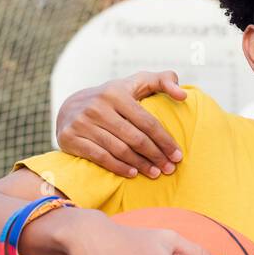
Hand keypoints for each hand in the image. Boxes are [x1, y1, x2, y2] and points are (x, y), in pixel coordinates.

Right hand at [56, 71, 187, 178]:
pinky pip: (100, 157)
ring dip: (140, 165)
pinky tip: (133, 174)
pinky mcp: (70, 138)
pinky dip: (119, 167)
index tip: (178, 156)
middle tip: (169, 169)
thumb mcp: (136, 82)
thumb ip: (163, 80)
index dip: (165, 141)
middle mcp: (97, 107)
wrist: (70, 107)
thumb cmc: (114, 97)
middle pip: (135, 138)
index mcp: (116, 93)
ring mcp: (82, 123)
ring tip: (155, 173)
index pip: (147, 122)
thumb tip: (183, 95)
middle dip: (156, 156)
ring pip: (119, 150)